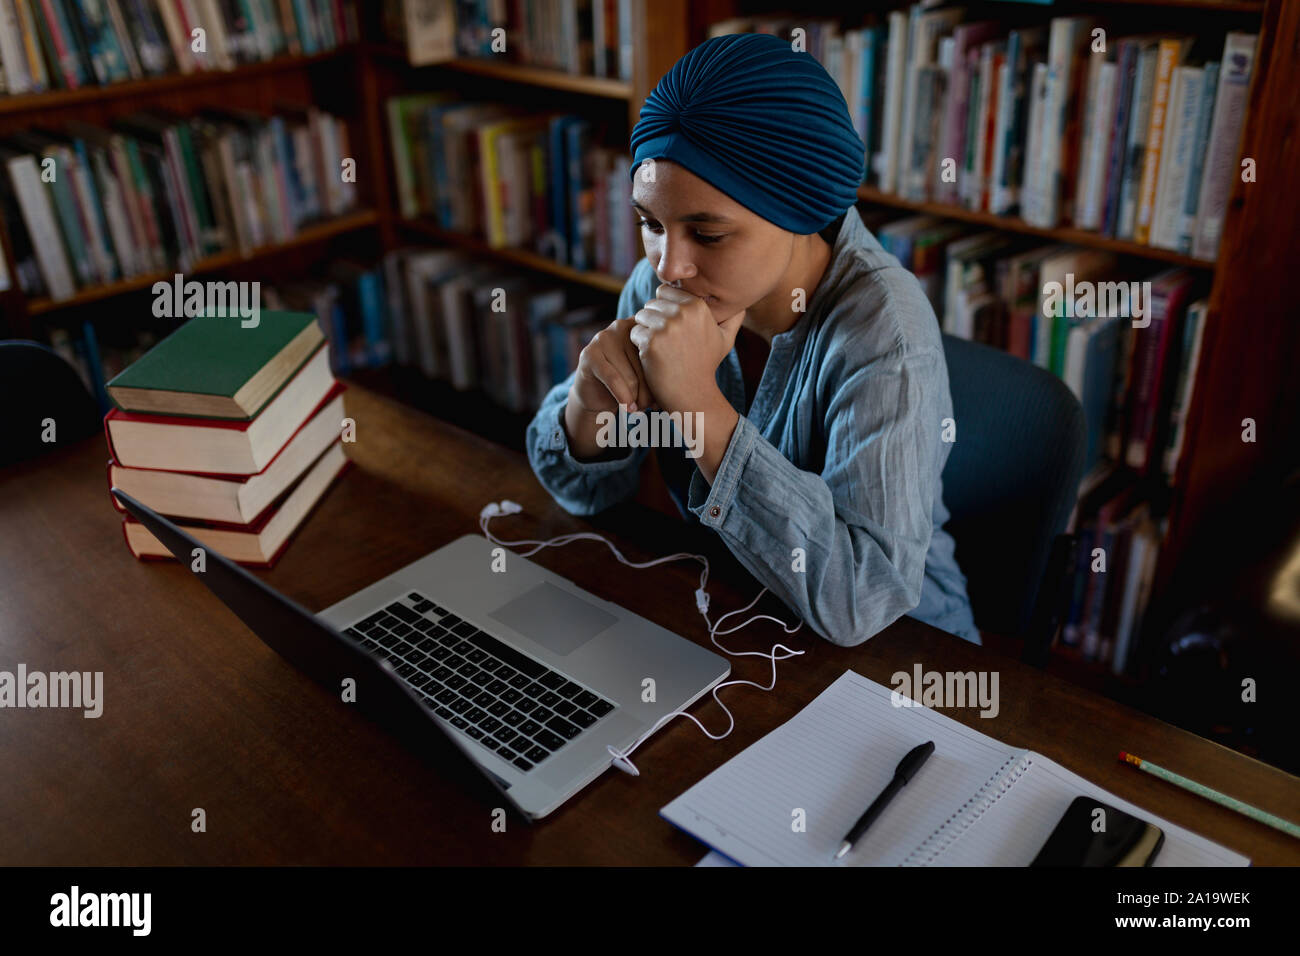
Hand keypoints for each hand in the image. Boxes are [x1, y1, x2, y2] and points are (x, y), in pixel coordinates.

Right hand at [569, 317, 657, 415]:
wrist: (597, 393)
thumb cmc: (630, 383)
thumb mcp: (651, 373)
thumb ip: (662, 370)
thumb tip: (674, 387)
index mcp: (643, 325)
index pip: (663, 352)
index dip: (664, 378)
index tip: (665, 396)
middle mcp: (623, 326)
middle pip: (647, 365)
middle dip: (651, 393)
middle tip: (651, 407)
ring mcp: (604, 337)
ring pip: (631, 377)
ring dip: (637, 399)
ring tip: (638, 408)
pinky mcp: (589, 353)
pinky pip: (613, 379)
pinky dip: (623, 398)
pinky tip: (627, 408)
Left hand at [630, 284, 745, 413]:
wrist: (692, 393)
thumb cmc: (706, 365)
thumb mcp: (725, 340)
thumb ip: (732, 319)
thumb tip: (741, 304)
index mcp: (697, 306)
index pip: (665, 291)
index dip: (664, 308)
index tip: (672, 328)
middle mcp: (682, 312)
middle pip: (651, 303)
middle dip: (653, 319)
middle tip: (665, 341)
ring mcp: (665, 327)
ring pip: (640, 316)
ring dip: (644, 330)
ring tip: (659, 347)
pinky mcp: (650, 341)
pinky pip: (634, 332)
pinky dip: (638, 343)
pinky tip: (651, 356)